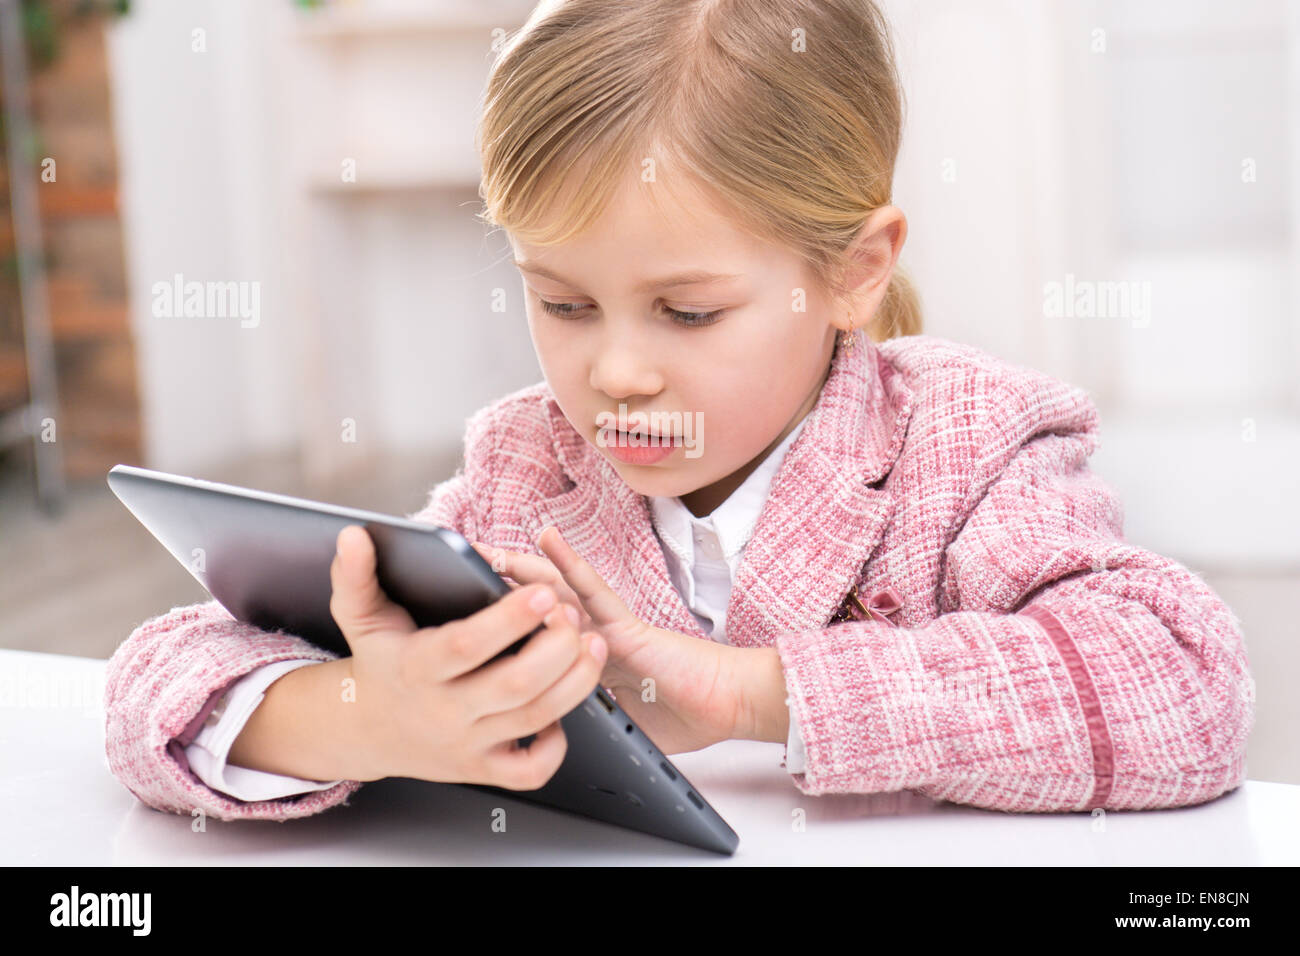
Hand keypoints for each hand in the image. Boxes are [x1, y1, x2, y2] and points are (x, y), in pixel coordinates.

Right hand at [329, 525, 606, 787]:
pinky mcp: (483, 769)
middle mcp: (444, 710)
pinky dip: (557, 745)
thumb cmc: (380, 661)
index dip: (509, 619)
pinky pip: (531, 771)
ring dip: (575, 682)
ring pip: (534, 718)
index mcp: (417, 667)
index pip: (466, 645)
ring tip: (594, 644)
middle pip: (514, 686)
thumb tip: (353, 535)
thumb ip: (356, 574)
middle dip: (556, 648)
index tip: (544, 591)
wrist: (368, 729)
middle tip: (575, 615)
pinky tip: (565, 707)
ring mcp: (466, 744)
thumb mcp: (360, 616)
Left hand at [474, 526, 766, 753]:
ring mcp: (609, 628)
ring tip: (489, 550)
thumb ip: (589, 717)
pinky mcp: (626, 625)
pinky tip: (547, 537)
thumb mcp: (620, 727)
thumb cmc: (688, 714)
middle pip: (541, 604)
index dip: (511, 616)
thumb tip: (552, 729)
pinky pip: (592, 590)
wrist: (728, 705)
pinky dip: (568, 563)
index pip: (541, 632)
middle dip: (503, 584)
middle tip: (466, 564)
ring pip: (557, 592)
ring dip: (523, 568)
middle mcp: (595, 637)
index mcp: (590, 660)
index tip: (473, 605)